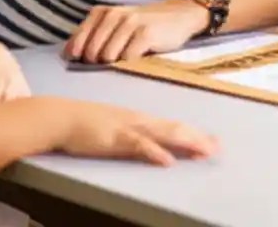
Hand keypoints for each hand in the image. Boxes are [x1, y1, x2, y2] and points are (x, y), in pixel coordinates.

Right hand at [58, 100, 218, 165]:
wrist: (60, 117)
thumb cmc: (84, 124)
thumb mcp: (114, 128)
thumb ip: (132, 136)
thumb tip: (150, 146)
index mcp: (139, 119)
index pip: (172, 125)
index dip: (193, 133)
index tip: (212, 141)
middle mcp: (139, 120)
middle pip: (175, 128)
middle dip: (197, 138)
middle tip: (217, 147)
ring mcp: (128, 127)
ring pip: (164, 134)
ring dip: (186, 142)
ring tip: (204, 150)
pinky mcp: (115, 138)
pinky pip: (138, 145)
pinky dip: (155, 152)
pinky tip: (168, 160)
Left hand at [65, 1, 208, 63]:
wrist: (179, 15)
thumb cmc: (143, 25)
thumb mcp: (115, 25)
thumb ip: (93, 36)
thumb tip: (68, 56)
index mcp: (101, 12)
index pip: (76, 42)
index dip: (78, 58)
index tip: (85, 64)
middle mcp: (113, 14)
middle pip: (90, 53)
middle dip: (97, 64)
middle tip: (113, 62)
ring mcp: (130, 22)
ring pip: (107, 56)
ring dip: (115, 64)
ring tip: (126, 58)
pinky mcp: (146, 33)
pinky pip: (127, 58)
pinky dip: (130, 64)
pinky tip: (138, 58)